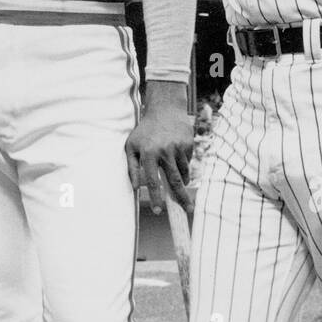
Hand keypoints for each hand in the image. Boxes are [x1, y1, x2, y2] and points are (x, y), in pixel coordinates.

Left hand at [125, 83, 192, 214]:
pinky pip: (188, 162)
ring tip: (181, 184)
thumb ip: (132, 168)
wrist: (165, 109)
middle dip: (182, 198)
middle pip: (175, 181)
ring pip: (183, 172)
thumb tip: (135, 188)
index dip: (156, 198)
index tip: (158, 211)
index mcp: (149, 153)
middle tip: (187, 210)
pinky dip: (184, 166)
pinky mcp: (189, 145)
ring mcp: (179, 148)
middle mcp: (165, 151)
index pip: (153, 181)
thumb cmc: (145, 131)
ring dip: (182, 182)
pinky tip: (178, 158)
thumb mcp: (131, 146)